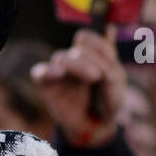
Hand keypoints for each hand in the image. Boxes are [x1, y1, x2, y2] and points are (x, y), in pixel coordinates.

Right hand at [32, 27, 125, 145]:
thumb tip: (109, 28)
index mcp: (88, 56)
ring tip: (93, 77)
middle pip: (76, 49)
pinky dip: (48, 71)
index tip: (110, 59)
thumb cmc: (107, 104)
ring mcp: (59, 73)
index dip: (97, 43)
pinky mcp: (47, 86)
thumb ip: (108, 60)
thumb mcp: (116, 83)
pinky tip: (59, 74)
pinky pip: (39, 72)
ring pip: (60, 57)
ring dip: (77, 65)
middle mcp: (72, 62)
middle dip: (91, 59)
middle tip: (99, 75)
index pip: (85, 38)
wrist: (96, 128)